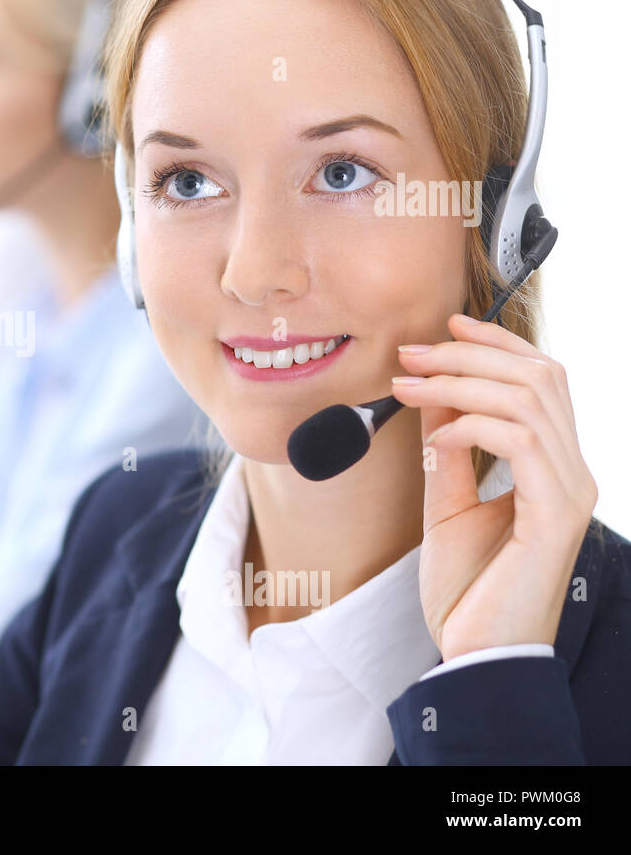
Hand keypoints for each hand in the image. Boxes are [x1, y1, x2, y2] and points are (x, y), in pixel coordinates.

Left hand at [390, 312, 597, 661]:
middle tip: (410, 353)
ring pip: (528, 398)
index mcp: (553, 467)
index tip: (445, 325)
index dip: (496, 344)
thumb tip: (432, 392)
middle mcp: (572, 471)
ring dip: (459, 381)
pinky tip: (434, 438)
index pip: (541, 380)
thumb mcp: (446, 505)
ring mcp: (570, 491)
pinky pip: (519, 440)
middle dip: (469, 353)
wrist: (476, 654)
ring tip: (407, 386)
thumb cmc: (467, 589)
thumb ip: (447, 450)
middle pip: (538, 376)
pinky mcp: (555, 513)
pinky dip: (469, 425)